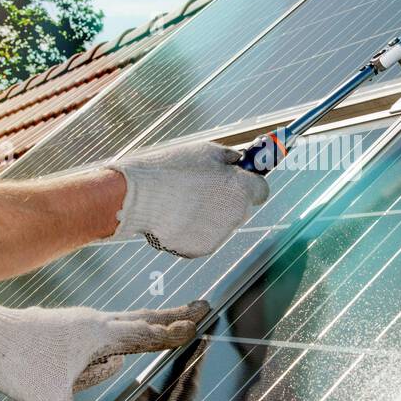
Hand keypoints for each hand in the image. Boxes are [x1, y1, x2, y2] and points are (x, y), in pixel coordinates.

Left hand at [0, 291, 209, 400]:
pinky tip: (131, 327)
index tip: (197, 327)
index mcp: (98, 335)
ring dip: (157, 317)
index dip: (173, 334)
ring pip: (130, 318)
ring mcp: (84, 320)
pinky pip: (112, 323)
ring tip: (179, 316)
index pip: (146, 335)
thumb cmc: (14, 360)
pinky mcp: (73, 324)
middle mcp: (96, 322)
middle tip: (205, 306)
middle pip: (146, 318)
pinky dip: (133, 322)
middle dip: (177, 315)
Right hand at [106, 140, 268, 257]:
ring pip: (221, 224)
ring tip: (181, 201)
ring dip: (209, 215)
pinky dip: (192, 230)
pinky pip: (202, 238)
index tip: (237, 179)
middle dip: (227, 199)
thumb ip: (230, 158)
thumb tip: (239, 162)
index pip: (262, 190)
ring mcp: (218, 236)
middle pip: (241, 208)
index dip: (249, 183)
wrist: (138, 196)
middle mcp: (236, 215)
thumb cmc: (171, 169)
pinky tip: (175, 217)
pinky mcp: (199, 249)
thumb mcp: (206, 151)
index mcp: (241, 189)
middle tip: (201, 188)